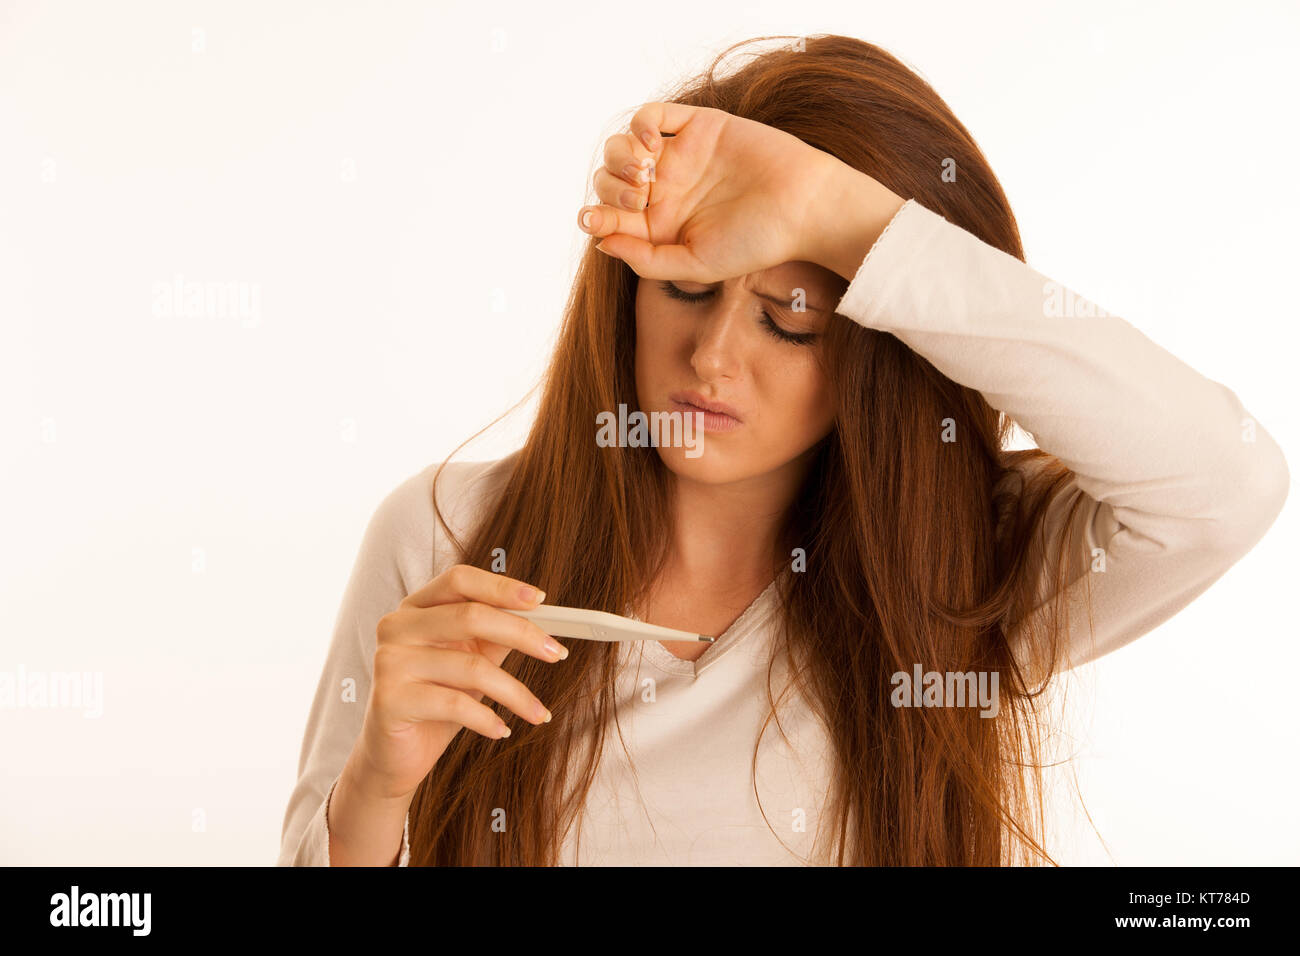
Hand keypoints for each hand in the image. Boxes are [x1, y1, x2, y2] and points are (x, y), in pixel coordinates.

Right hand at [347, 564, 566, 803]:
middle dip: (522, 634)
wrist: (395, 756)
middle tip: (557, 654)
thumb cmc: (437, 701)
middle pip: (471, 616)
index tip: (542, 600)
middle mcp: (397, 626)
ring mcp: (389, 662)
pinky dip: (488, 719)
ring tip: (539, 712)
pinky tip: (503, 730)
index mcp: (415, 607)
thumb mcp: (471, 662)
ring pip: (471, 666)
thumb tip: (545, 620)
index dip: (502, 586)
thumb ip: (496, 637)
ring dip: (516, 692)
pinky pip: (455, 704)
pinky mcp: (390, 699)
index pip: (460, 580)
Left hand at [577, 101, 852, 281]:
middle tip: (640, 199)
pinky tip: (651, 143)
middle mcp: (666, 190)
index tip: (594, 219)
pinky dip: (640, 124)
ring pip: (623, 147)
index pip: (612, 216)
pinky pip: (653, 116)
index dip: (595, 216)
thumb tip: (600, 242)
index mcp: (661, 225)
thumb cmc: (755, 242)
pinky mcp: (698, 125)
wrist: (802, 206)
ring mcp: (679, 156)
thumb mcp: (694, 264)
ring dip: (620, 158)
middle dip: (611, 189)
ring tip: (646, 172)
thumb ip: (646, 259)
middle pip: (610, 180)